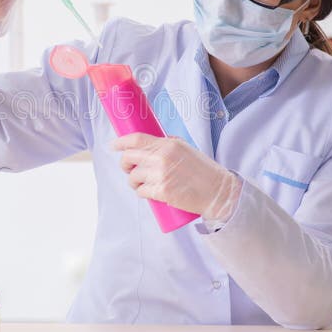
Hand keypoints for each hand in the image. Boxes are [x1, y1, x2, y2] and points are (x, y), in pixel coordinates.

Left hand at [112, 133, 241, 220]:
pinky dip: (141, 192)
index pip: (136, 139)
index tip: (113, 145)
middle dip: (125, 164)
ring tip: (143, 183)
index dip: (121, 142)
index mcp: (168, 144)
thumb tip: (148, 142)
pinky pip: (141, 191)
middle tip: (129, 169)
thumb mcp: (186, 149)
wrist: (218, 192)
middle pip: (129, 157)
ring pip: (133, 177)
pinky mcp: (162, 192)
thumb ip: (168, 144)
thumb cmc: (203, 171)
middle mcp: (162, 158)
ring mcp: (161, 175)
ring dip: (134, 181)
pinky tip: (149, 192)